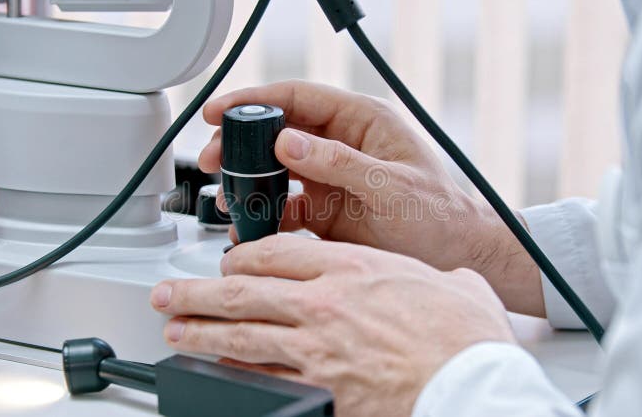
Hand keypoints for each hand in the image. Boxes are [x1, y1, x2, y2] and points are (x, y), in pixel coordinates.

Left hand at [150, 235, 515, 416]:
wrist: (471, 388)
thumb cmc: (467, 340)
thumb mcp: (456, 288)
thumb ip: (433, 279)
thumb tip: (446, 283)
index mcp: (352, 268)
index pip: (277, 252)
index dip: (243, 256)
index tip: (231, 262)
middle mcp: (323, 303)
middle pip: (242, 291)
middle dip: (198, 291)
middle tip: (170, 292)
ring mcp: (315, 348)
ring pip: (240, 334)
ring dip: (200, 330)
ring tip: (174, 328)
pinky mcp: (317, 389)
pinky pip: (261, 377)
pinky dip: (233, 372)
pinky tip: (215, 370)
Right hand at [201, 80, 482, 270]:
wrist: (455, 255)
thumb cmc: (440, 213)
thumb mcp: (392, 185)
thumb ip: (341, 163)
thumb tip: (288, 142)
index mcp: (361, 121)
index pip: (299, 96)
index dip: (255, 100)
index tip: (220, 110)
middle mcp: (340, 145)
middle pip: (277, 130)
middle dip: (239, 142)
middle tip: (212, 158)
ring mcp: (329, 178)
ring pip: (274, 170)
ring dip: (247, 180)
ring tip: (227, 197)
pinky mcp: (324, 211)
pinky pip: (283, 207)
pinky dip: (262, 215)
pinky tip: (249, 225)